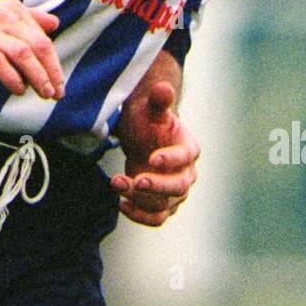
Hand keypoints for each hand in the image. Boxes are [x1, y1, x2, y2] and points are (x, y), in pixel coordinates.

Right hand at [0, 0, 64, 99]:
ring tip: (43, 93)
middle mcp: (1, 16)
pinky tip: (18, 90)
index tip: (60, 84)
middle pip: (38, 46)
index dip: (54, 63)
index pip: (42, 38)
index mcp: (12, 9)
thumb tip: (55, 23)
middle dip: (51, 72)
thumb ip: (27, 19)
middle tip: (56, 93)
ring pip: (22, 54)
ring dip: (37, 77)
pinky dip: (13, 79)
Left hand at [110, 80, 199, 225]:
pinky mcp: (162, 206)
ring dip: (140, 198)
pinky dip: (140, 216)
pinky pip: (156, 219)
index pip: (186, 156)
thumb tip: (163, 87)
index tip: (152, 157)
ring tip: (116, 182)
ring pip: (164, 204)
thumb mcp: (152, 110)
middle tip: (136, 180)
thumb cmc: (151, 124)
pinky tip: (121, 204)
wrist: (145, 140)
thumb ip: (159, 101)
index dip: (171, 159)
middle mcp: (187, 173)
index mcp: (189, 148)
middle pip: (179, 186)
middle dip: (157, 185)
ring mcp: (176, 193)